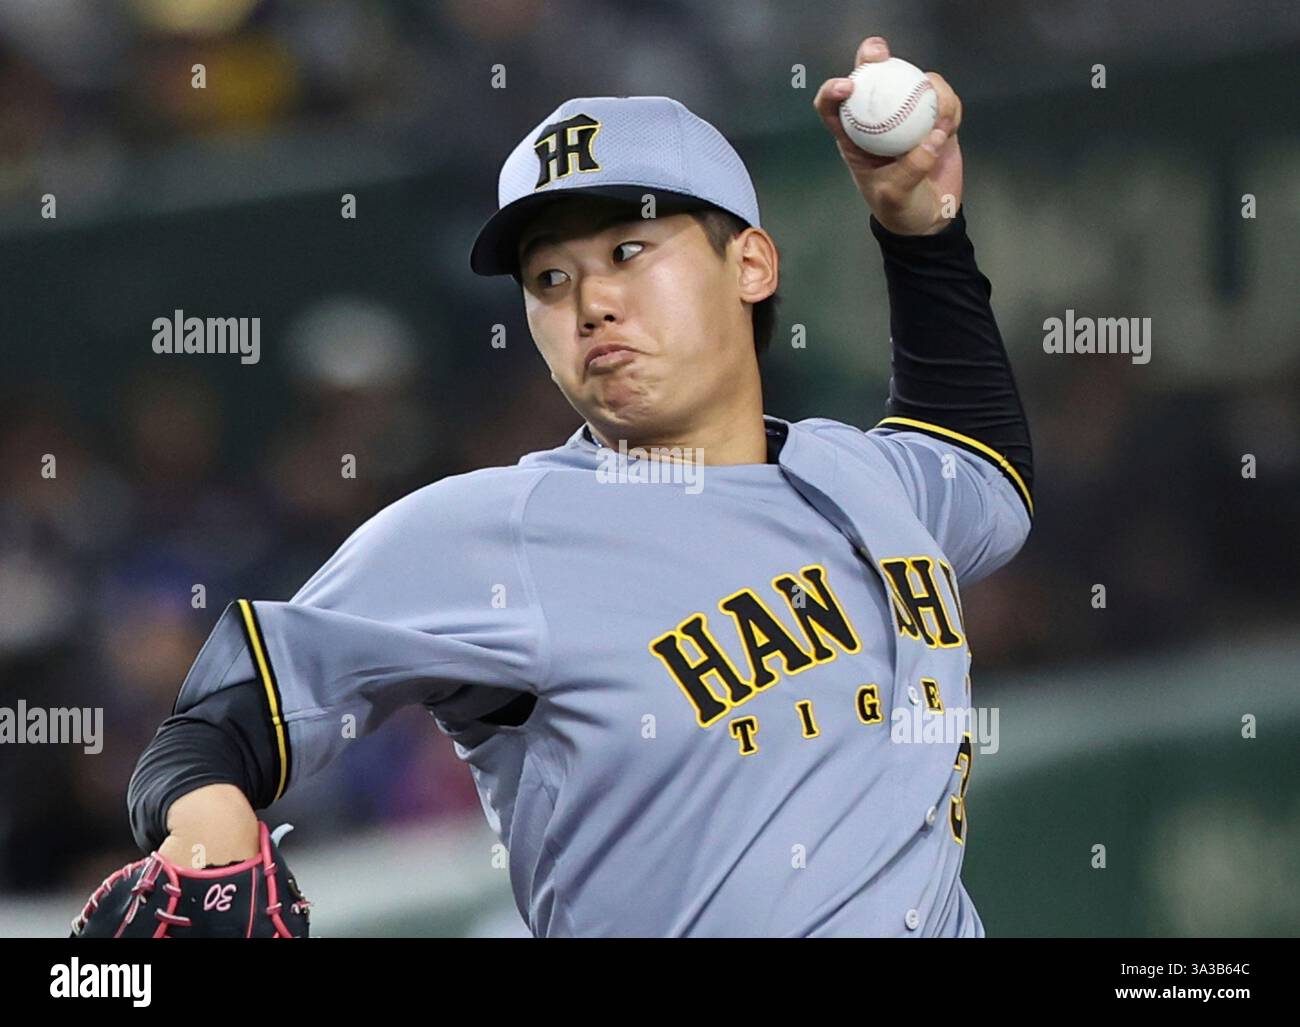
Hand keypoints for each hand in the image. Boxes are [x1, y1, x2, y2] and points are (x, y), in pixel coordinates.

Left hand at [813, 35, 962, 235]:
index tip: (845, 87)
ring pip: (913, 84)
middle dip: (872, 59)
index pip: (834, 109)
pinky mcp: (936, 121)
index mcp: (855, 138)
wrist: (929, 220)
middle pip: (872, 81)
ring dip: (928, 87)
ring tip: (941, 117)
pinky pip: (943, 100)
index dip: (832, 93)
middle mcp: (879, 121)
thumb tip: (933, 138)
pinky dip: (948, 105)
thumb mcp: (895, 196)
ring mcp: (909, 117)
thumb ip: (911, 169)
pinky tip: (950, 123)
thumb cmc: (899, 210)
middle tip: (880, 53)